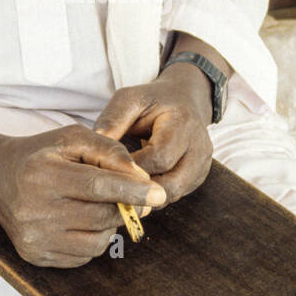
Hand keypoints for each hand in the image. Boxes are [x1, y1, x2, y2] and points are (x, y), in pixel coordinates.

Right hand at [0, 125, 165, 268]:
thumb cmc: (40, 154)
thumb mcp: (71, 138)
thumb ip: (108, 150)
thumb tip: (141, 178)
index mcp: (42, 176)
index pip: (97, 187)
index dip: (131, 191)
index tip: (159, 193)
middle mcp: (34, 211)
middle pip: (100, 217)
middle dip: (127, 208)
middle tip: (142, 198)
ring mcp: (33, 238)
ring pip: (96, 242)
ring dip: (111, 225)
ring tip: (105, 207)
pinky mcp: (34, 256)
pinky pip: (82, 256)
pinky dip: (94, 240)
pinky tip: (84, 221)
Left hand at [93, 62, 212, 205]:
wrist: (183, 101)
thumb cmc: (153, 101)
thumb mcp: (130, 99)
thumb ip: (113, 120)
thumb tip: (94, 148)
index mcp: (183, 124)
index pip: (159, 157)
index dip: (131, 168)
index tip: (105, 171)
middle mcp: (199, 148)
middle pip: (169, 183)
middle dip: (137, 188)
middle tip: (110, 187)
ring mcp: (201, 166)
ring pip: (172, 194)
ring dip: (144, 196)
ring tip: (119, 189)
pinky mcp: (198, 178)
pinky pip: (174, 195)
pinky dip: (152, 196)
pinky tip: (133, 189)